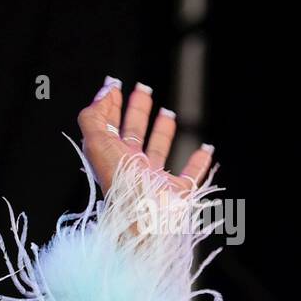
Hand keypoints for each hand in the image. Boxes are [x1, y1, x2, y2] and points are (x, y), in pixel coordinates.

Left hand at [78, 77, 214, 198]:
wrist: (144, 215)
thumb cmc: (122, 181)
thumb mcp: (97, 144)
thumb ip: (94, 117)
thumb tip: (104, 92)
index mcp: (111, 158)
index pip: (108, 127)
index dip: (110, 106)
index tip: (115, 86)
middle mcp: (130, 168)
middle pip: (133, 134)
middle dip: (137, 111)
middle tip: (144, 89)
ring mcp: (153, 181)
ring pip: (158, 152)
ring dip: (163, 132)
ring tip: (168, 113)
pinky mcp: (176, 193)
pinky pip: (190, 175)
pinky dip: (199, 162)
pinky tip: (205, 149)